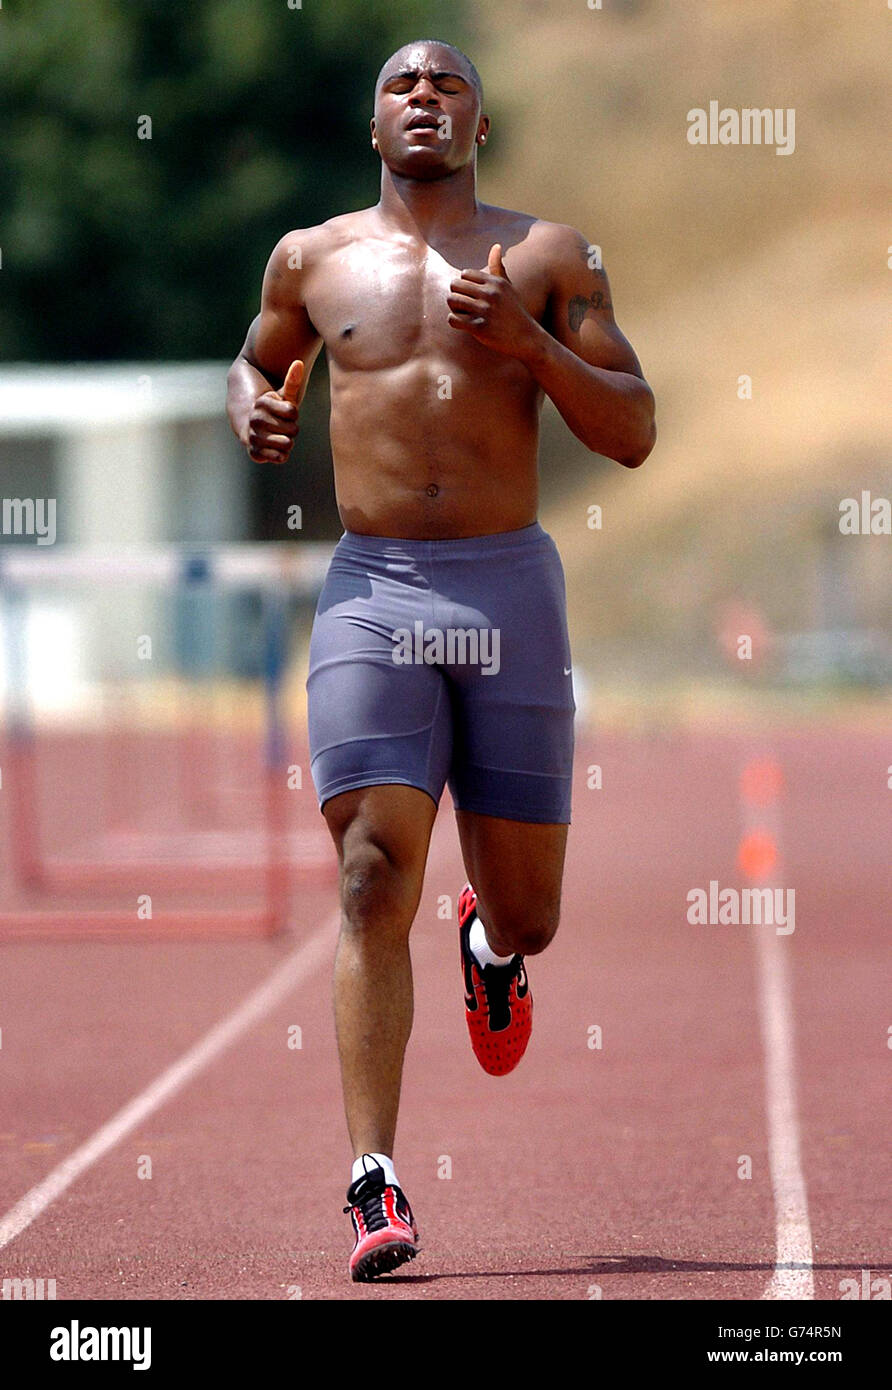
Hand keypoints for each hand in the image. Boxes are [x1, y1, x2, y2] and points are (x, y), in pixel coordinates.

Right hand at [246, 360, 303, 462]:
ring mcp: (253, 437)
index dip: (293, 414)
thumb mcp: (282, 396)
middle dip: (291, 428)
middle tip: (282, 426)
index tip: (284, 412)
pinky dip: (282, 455)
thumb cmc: (272, 410)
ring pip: (287, 444)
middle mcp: (255, 420)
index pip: (293, 412)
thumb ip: (291, 381)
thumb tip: (299, 363)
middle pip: (293, 430)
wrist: (253, 427)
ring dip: (288, 442)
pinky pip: (279, 457)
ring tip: (279, 436)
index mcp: (261, 403)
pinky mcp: (254, 453)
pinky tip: (276, 448)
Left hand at [446, 245, 539, 360]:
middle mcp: (490, 294)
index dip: (464, 285)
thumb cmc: (514, 311)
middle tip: (463, 305)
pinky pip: (453, 319)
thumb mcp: (508, 288)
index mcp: (495, 282)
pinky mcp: (480, 328)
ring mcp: (485, 311)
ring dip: (454, 308)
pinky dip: (454, 321)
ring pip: (452, 301)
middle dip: (456, 295)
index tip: (471, 295)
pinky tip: (463, 324)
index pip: (465, 274)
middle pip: (455, 285)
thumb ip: (498, 268)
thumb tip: (496, 245)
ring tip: (462, 314)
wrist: (525, 337)